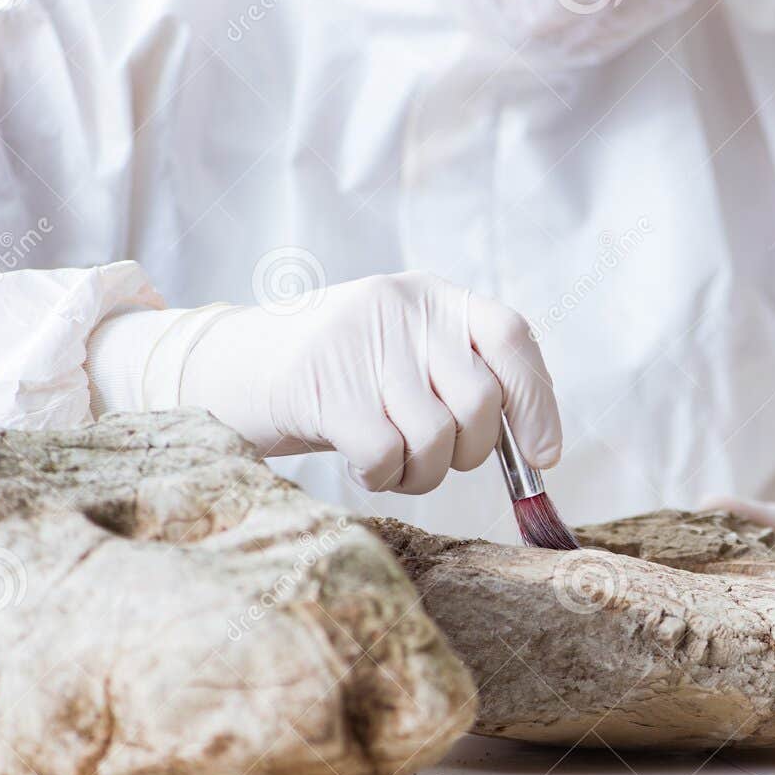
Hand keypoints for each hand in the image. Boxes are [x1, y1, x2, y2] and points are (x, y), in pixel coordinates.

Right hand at [180, 273, 559, 493]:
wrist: (231, 367)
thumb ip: (464, 381)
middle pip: (480, 401)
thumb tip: (538, 449)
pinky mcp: (322, 385)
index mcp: (432, 296)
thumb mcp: (406, 357)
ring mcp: (360, 342)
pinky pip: (387, 456)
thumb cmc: (340, 379)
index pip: (510, 337)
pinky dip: (383, 477)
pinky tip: (362, 466)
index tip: (543, 455)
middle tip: (434, 459)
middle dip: (470, 452)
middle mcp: (401, 307)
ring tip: (395, 464)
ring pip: (435, 438)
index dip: (537, 401)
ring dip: (422, 472)